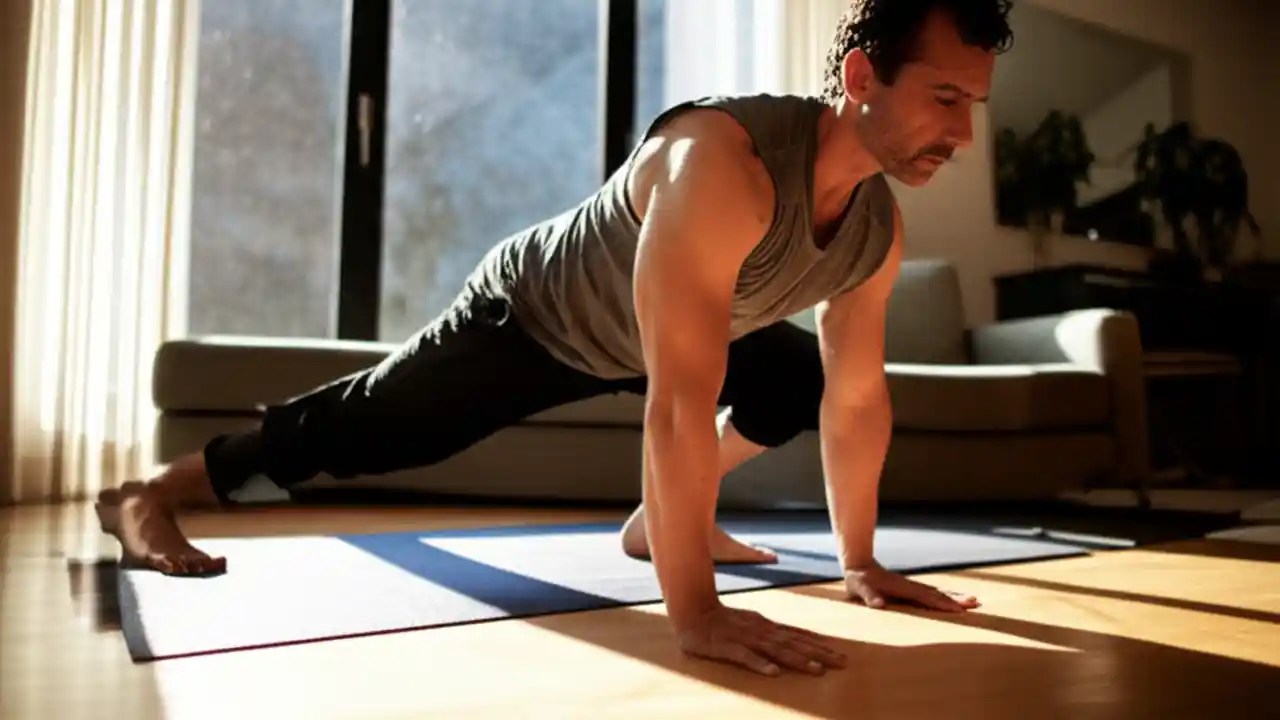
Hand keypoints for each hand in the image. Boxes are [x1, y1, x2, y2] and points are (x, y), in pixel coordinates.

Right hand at [677, 604, 848, 676]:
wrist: (692, 609)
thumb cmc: (723, 619)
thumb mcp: (752, 623)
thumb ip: (772, 632)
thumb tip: (795, 641)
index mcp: (767, 626)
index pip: (799, 636)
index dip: (821, 646)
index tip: (842, 655)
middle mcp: (761, 631)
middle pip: (795, 644)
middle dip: (820, 654)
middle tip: (843, 664)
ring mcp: (745, 638)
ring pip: (776, 650)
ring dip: (797, 660)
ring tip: (817, 671)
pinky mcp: (726, 647)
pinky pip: (745, 657)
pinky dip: (760, 664)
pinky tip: (773, 673)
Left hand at [844, 561, 979, 611]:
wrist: (858, 564)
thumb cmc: (858, 579)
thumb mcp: (860, 588)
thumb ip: (869, 596)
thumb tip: (878, 605)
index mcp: (902, 588)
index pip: (926, 597)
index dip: (942, 604)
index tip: (958, 610)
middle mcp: (911, 586)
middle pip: (938, 593)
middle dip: (957, 599)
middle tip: (977, 604)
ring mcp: (912, 586)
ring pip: (938, 592)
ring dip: (955, 597)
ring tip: (974, 602)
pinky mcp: (910, 588)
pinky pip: (932, 593)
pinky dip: (945, 596)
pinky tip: (953, 600)